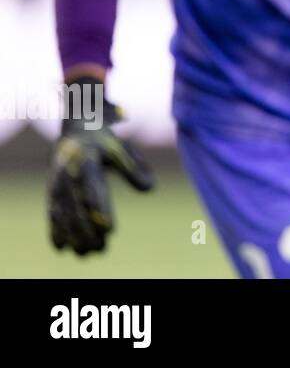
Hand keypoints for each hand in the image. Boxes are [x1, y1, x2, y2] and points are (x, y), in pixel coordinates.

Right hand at [47, 78, 154, 254]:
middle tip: (101, 248)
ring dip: (73, 235)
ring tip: (87, 253)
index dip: (100, 209)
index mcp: (86, 159)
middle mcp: (68, 171)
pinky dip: (55, 230)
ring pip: (62, 213)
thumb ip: (135, 168)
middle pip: (76, 206)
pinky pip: (52, 213)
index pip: (93, 188)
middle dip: (87, 230)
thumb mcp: (121, 148)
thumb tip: (149, 189)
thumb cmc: (104, 141)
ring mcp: (57, 182)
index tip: (110, 229)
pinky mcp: (52, 190)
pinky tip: (63, 248)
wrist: (76, 126)